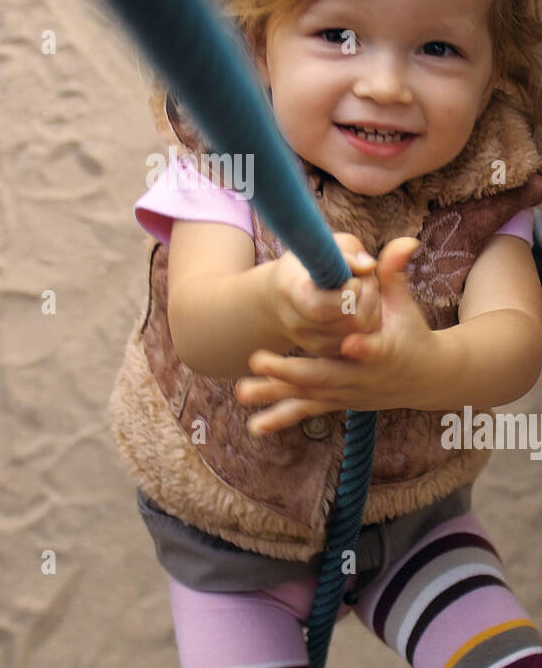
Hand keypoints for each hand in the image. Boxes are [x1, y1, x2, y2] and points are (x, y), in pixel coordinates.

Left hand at [236, 237, 432, 433]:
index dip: (364, 347)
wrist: (424, 379)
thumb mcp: (405, 304)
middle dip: (291, 370)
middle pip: (327, 376)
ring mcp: (347, 393)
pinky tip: (254, 427)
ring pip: (309, 396)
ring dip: (275, 394)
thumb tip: (406, 240)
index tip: (350, 342)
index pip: (375, 350)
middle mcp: (363, 377)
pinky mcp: (336, 402)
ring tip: (242, 391)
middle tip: (258, 358)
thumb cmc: (411, 332)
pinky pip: (306, 411)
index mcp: (385, 350)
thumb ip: (395, 273)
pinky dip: (280, 419)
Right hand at [269, 232, 381, 357]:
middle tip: (368, 281)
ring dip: (373, 309)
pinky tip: (360, 306)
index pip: (324, 306)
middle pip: (352, 322)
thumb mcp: (326, 247)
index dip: (349, 292)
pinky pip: (362, 341)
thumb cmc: (309, 263)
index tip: (354, 279)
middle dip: (370, 297)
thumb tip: (369, 267)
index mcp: (292, 292)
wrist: (284, 294)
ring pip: (362, 333)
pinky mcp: (326, 353)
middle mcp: (298, 324)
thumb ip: (348, 253)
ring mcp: (311, 343)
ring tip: (364, 292)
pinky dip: (369, 322)